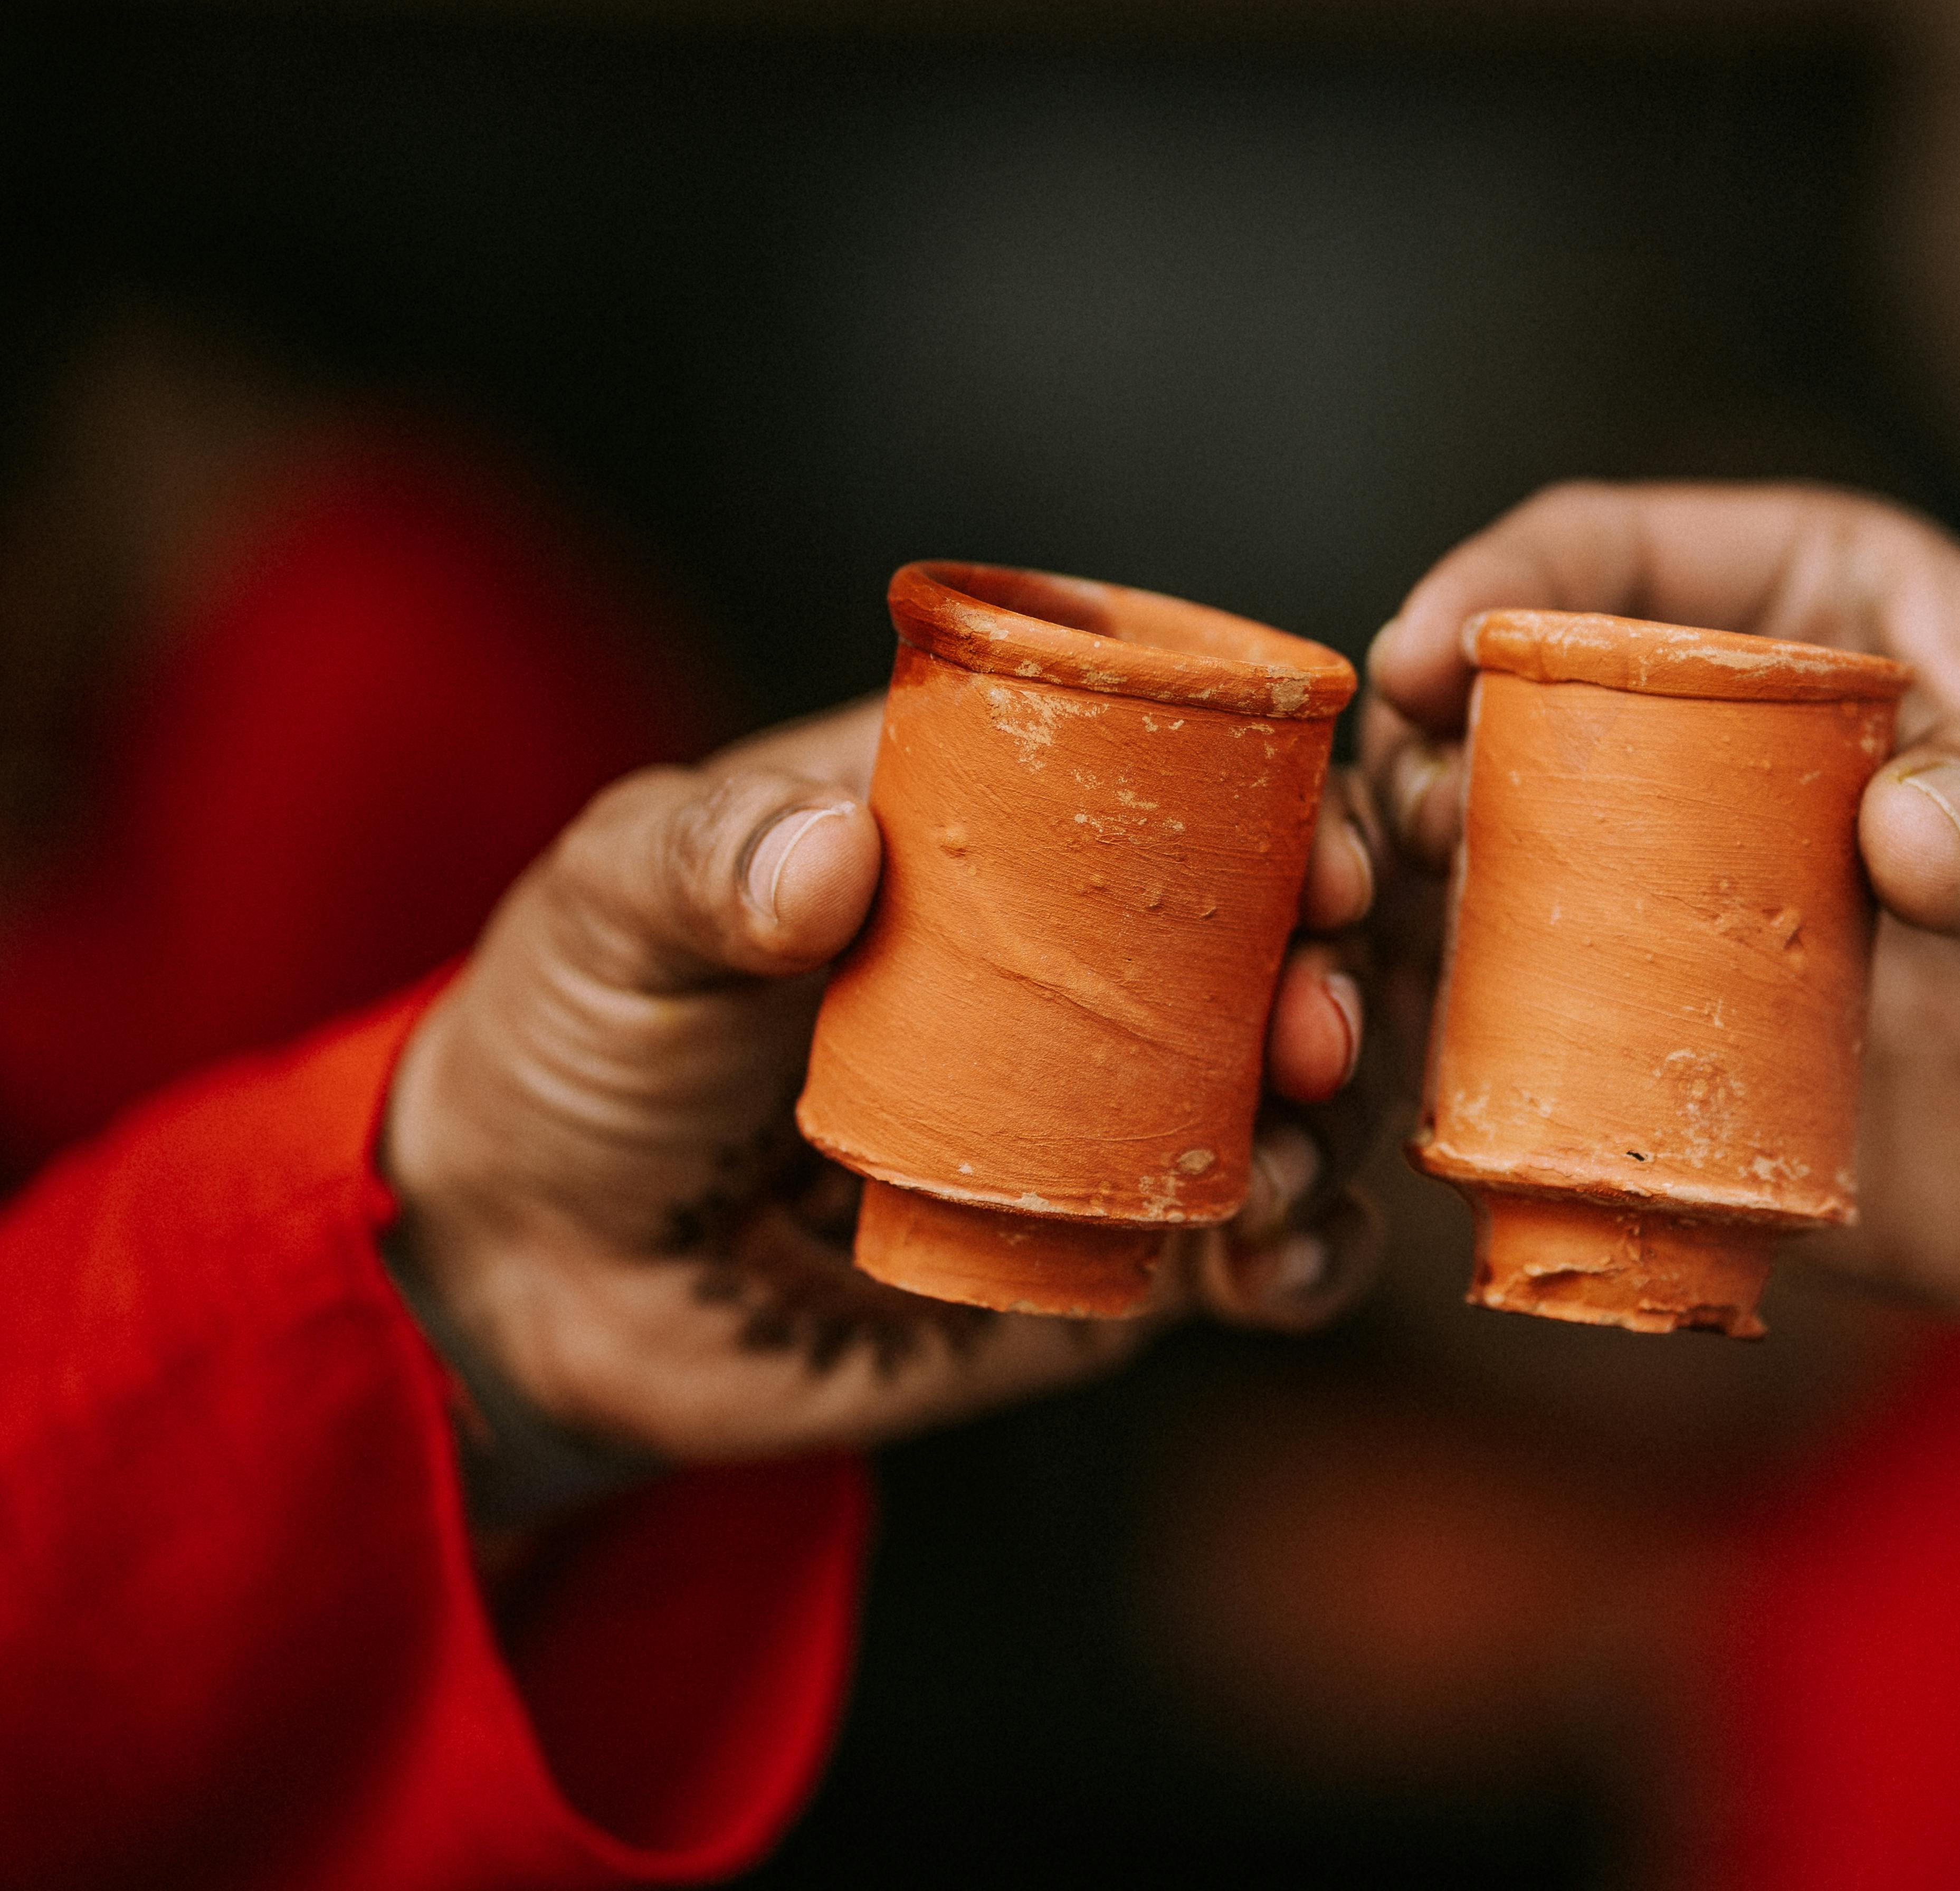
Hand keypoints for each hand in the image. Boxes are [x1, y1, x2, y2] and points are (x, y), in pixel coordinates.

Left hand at [380, 699, 1382, 1468]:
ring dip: (1332, 1124)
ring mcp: (1118, 1102)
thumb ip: (706, 861)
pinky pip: (1258, 1251)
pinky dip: (1300, 1259)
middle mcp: (1094, 953)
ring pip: (1303, 1091)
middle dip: (1345, 979)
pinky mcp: (1116, 1249)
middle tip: (1314, 1035)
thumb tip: (828, 859)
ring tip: (1273, 1174)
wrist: (528, 1269)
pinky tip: (1265, 1272)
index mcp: (1007, 817)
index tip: (1330, 861)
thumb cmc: (576, 1031)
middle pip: (1287, 935)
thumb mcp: (611, 907)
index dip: (1298, 801)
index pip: (1196, 772)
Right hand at [1368, 483, 1959, 1483]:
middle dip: (1409, 778)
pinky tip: (1420, 1135)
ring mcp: (1703, 948)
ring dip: (1393, 950)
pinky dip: (1466, 1115)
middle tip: (1399, 845)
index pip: (1615, 561)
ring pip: (1483, 920)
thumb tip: (1904, 848)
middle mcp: (1732, 776)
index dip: (1498, 587)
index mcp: (1830, 621)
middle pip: (1505, 740)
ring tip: (1355, 993)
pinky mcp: (1706, 1112)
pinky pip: (1547, 1102)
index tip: (1424, 659)